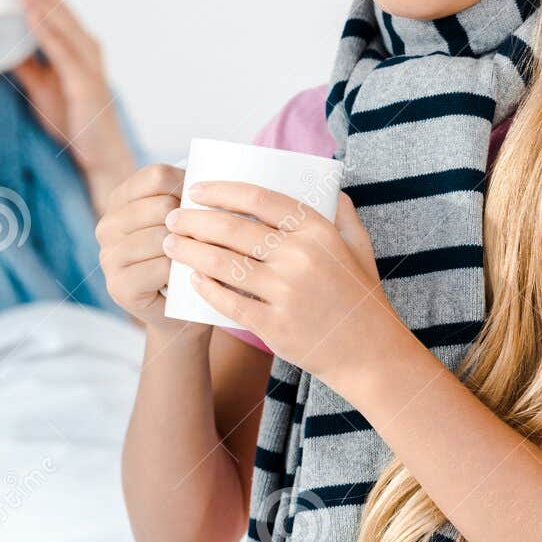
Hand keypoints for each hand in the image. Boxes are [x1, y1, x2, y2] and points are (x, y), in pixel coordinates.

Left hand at [9, 0, 132, 181]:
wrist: (99, 156)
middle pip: (58, 7)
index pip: (54, 7)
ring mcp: (88, 63)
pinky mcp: (84, 81)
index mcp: (77, 45)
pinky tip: (29, 12)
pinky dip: (44, 28)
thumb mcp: (42, 86)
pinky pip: (60, 50)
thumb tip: (2, 45)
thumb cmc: (74, 120)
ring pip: (60, 23)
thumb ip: (27, 64)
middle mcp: (86, 47)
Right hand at [95, 164, 207, 339]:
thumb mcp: (186, 217)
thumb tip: (210, 184)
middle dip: (190, 221)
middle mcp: (107, 225)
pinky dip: (180, 270)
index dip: (187, 186)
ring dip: (187, 247)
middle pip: (159, 206)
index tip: (203, 204)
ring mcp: (108, 256)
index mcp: (121, 199)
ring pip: (159, 237)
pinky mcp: (118, 286)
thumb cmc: (191, 255)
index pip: (157, 175)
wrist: (185, 309)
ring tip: (200, 255)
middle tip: (207, 237)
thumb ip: (189, 196)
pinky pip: (158, 267)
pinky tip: (188, 274)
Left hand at [159, 183, 408, 385]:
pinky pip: (229, 301)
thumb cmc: (361, 299)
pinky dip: (206, 288)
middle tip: (172, 219)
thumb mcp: (360, 249)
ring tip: (170, 245)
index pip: (259, 199)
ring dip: (190, 251)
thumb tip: (329, 187)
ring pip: (223, 263)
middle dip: (194, 221)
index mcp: (318, 231)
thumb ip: (343, 215)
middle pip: (232, 229)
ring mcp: (286, 292)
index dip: (222, 191)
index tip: (196, 189)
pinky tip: (192, 279)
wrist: (371, 355)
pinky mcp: (274, 325)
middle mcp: (300, 257)